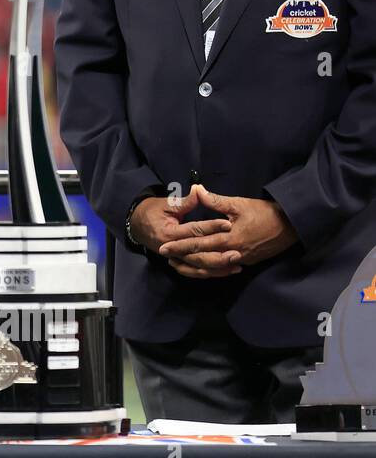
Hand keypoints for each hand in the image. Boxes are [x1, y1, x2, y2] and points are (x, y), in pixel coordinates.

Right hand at [130, 187, 239, 277]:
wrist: (137, 225)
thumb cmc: (153, 211)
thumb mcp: (167, 204)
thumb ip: (186, 201)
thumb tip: (199, 190)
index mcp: (169, 233)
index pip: (194, 231)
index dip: (211, 227)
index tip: (228, 224)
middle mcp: (172, 250)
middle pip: (198, 256)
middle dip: (218, 255)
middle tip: (237, 252)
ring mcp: (175, 258)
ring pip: (198, 268)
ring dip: (218, 268)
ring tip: (236, 264)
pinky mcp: (178, 262)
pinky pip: (195, 272)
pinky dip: (211, 272)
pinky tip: (226, 271)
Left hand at [157, 185, 297, 273]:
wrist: (292, 226)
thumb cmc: (265, 212)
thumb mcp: (239, 204)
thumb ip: (215, 200)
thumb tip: (196, 189)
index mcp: (229, 238)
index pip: (198, 243)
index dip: (180, 245)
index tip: (164, 247)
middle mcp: (233, 252)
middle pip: (202, 258)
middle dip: (182, 257)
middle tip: (165, 256)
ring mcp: (241, 259)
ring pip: (212, 267)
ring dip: (194, 266)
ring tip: (178, 264)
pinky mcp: (247, 261)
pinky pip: (224, 268)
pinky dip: (210, 268)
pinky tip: (200, 267)